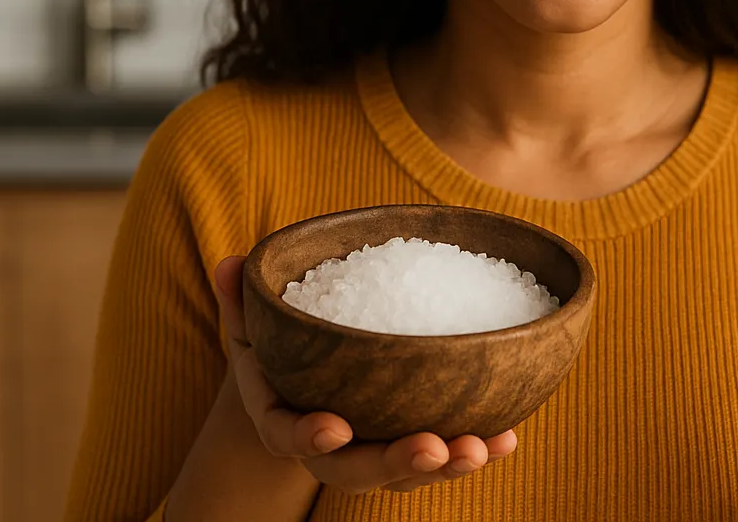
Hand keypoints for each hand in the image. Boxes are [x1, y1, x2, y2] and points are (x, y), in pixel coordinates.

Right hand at [211, 255, 518, 493]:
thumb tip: (229, 264)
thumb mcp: (257, 323)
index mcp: (285, 418)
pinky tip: (508, 439)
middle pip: (358, 469)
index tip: (335, 428)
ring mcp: (376, 451)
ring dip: (446, 464)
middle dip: (397, 462)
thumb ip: (244, 300)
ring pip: (408, 472)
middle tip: (432, 447)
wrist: (307, 380)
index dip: (309, 438)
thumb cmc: (282, 346)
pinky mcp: (415, 442)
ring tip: (481, 447)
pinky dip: (480, 447)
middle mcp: (331, 447)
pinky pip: (445, 454)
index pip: (290, 437)